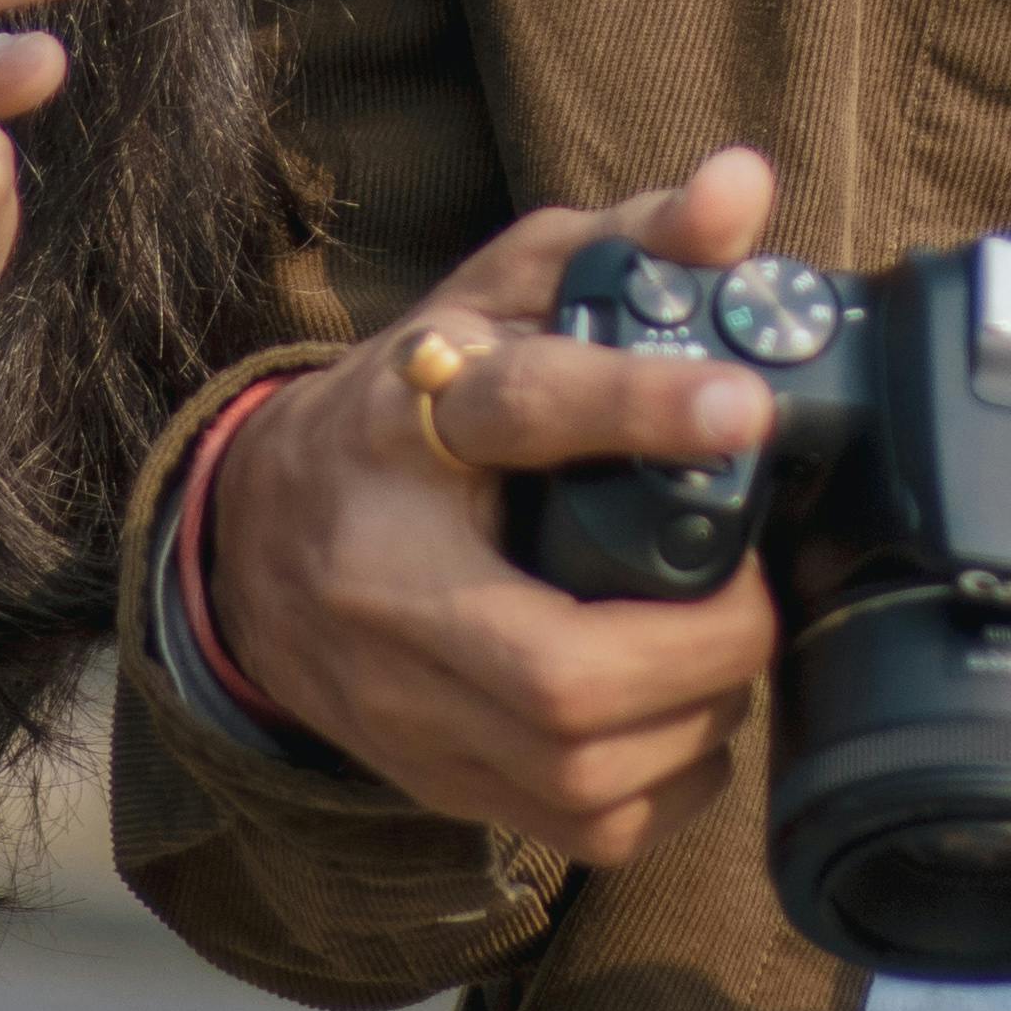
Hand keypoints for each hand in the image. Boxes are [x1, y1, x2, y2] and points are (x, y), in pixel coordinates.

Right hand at [199, 149, 790, 861]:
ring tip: (722, 648)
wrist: (256, 546)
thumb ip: (625, 244)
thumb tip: (747, 186)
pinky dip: (665, 785)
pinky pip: (578, 824)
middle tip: (755, 595)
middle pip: (558, 668)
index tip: (746, 401)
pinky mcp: (428, 774)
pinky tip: (681, 720)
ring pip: (575, 767)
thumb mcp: (497, 298)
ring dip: (695, 717)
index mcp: (405, 421)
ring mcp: (398, 696)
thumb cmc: (408, 408)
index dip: (636, 406)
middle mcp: (388, 574)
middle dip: (702, 647)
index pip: (519, 410)